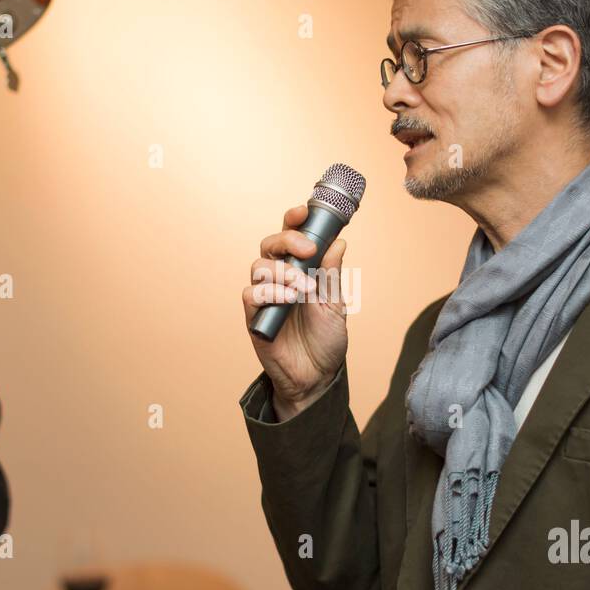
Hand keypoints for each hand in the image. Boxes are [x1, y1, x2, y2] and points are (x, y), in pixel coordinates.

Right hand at [242, 204, 348, 419]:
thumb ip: (332, 275)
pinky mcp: (254, 316)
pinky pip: (251, 294)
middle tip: (307, 250)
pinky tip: (288, 299)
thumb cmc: (325, 341)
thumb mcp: (336, 305)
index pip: (290, 238)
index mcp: (299, 271)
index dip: (293, 221)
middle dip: (287, 239)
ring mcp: (265, 297)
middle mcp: (279, 279)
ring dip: (283, 271)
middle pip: (269, 245)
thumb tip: (338, 242)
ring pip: (259, 266)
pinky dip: (269, 291)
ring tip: (304, 287)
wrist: (317, 377)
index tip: (303, 211)